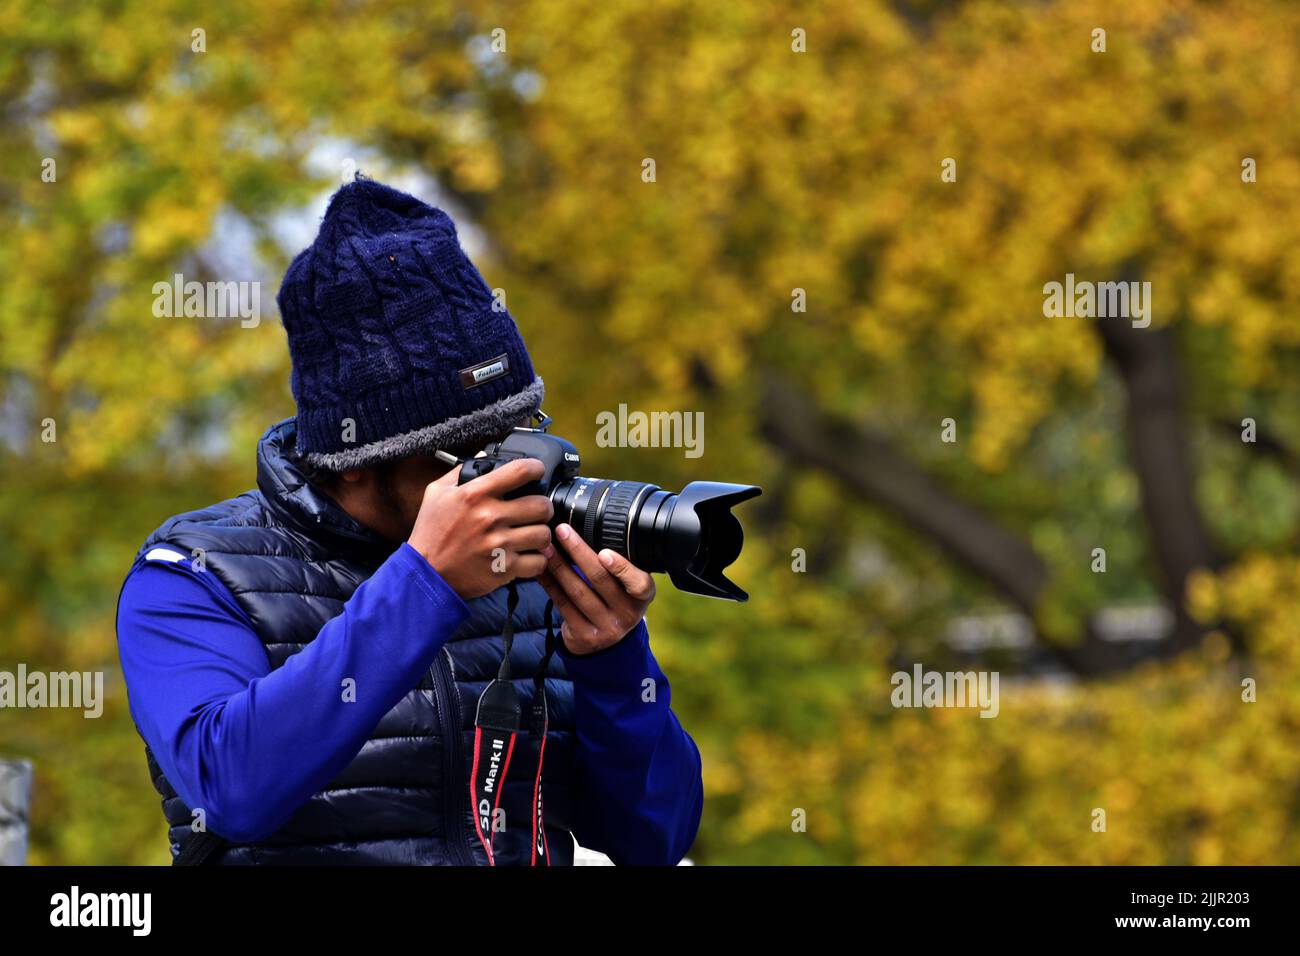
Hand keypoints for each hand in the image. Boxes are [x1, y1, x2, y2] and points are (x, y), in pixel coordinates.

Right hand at [408, 458, 554, 599]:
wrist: (425, 575)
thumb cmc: (430, 533)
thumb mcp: (437, 493)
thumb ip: (460, 472)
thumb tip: (485, 459)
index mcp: (475, 494)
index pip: (520, 471)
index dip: (536, 468)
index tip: (537, 472)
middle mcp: (490, 517)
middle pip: (541, 505)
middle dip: (543, 507)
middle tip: (536, 511)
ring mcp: (499, 545)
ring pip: (544, 534)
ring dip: (541, 534)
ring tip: (531, 535)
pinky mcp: (504, 569)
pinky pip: (538, 562)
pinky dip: (536, 560)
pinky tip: (527, 556)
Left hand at [538, 523, 655, 654]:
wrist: (606, 642)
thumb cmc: (616, 601)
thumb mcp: (628, 585)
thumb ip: (620, 564)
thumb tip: (590, 527)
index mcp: (642, 597)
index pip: (638, 583)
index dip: (621, 568)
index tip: (603, 552)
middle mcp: (627, 614)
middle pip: (600, 580)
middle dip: (578, 551)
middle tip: (562, 531)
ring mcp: (606, 629)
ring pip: (577, 592)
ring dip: (559, 566)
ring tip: (546, 547)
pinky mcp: (584, 636)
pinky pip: (563, 605)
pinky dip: (550, 584)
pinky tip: (541, 570)